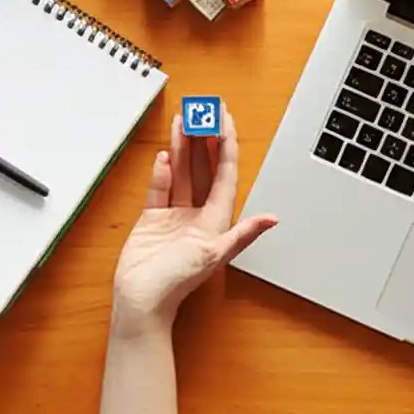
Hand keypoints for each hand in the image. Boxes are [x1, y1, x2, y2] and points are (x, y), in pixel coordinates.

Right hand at [112, 105, 276, 333]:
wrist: (141, 302)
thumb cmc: (178, 283)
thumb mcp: (214, 255)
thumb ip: (243, 234)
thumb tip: (272, 219)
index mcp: (215, 219)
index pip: (224, 174)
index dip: (226, 146)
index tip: (225, 122)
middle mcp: (197, 214)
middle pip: (203, 168)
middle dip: (205, 140)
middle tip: (205, 112)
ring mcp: (174, 216)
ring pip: (181, 173)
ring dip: (183, 148)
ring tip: (183, 121)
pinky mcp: (151, 220)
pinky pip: (158, 189)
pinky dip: (161, 172)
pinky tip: (165, 154)